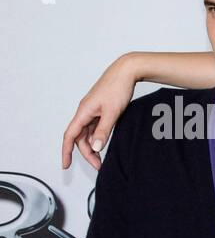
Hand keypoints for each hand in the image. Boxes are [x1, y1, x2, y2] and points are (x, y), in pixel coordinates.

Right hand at [61, 54, 137, 170]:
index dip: (66, 151)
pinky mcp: (101, 110)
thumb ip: (104, 131)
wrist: (126, 71)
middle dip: (87, 153)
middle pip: (80, 137)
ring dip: (93, 146)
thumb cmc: (117, 88)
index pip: (70, 135)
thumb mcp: (112, 113)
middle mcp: (85, 112)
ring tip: (102, 159)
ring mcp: (92, 111)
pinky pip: (95, 127)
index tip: (65, 165)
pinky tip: (104, 144)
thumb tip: (95, 147)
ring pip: (88, 133)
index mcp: (83, 112)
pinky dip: (98, 137)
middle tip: (99, 166)